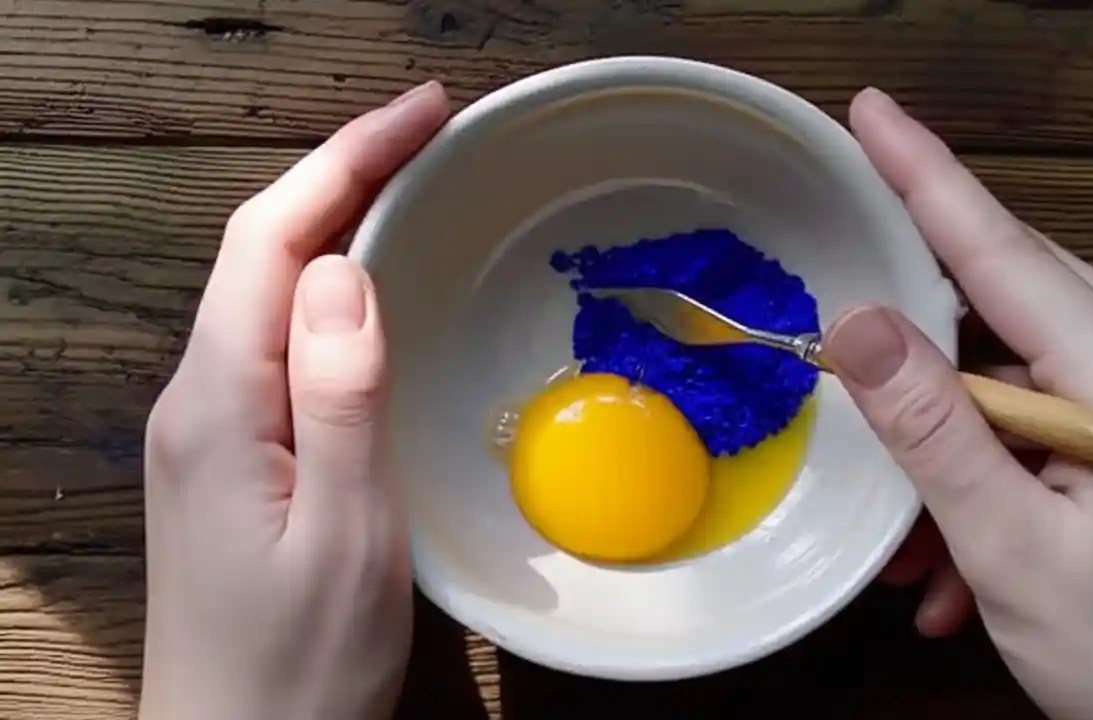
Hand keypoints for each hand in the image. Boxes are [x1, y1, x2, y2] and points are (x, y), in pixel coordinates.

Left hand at [139, 82, 449, 719]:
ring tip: (413, 188)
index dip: (345, 159)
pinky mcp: (232, 459)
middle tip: (432, 134)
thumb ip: (338, 398)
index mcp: (218, 405)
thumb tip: (344, 271)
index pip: (271, 239)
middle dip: (344, 174)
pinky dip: (332, 294)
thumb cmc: (296, 667)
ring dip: (338, 226)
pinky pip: (278, 346)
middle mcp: (197, 401)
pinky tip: (376, 295)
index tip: (423, 112)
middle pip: (262, 252)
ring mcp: (208, 430)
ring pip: (269, 295)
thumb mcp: (345, 535)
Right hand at [829, 88, 1092, 719]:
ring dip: (957, 449)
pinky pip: (1064, 427)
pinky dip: (1003, 480)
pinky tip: (963, 568)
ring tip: (917, 548)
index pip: (1005, 252)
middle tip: (851, 343)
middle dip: (926, 341)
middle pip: (1019, 304)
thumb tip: (855, 324)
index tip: (872, 113)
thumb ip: (933, 429)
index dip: (928, 178)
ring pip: (1030, 380)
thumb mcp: (1015, 551)